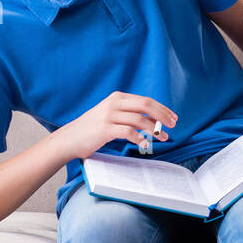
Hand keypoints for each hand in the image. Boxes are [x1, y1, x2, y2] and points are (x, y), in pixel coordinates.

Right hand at [58, 91, 178, 159]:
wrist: (69, 138)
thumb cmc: (93, 129)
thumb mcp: (111, 114)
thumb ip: (129, 114)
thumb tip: (154, 119)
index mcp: (117, 97)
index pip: (146, 100)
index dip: (162, 109)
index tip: (173, 118)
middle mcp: (114, 103)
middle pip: (145, 105)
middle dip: (162, 115)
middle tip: (173, 126)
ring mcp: (108, 116)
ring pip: (139, 119)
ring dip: (155, 130)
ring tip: (163, 138)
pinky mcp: (104, 129)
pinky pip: (128, 132)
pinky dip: (139, 139)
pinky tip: (145, 145)